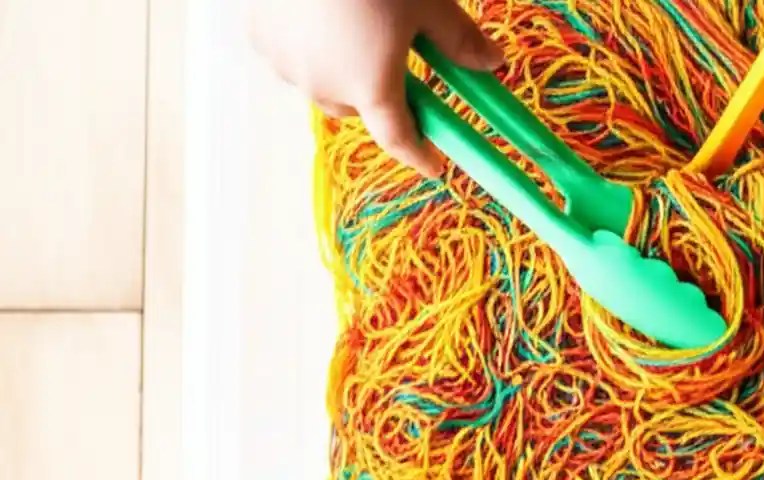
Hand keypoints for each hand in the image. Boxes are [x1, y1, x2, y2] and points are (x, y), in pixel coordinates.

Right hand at [250, 0, 502, 176]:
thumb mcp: (426, 3)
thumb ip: (458, 39)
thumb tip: (492, 63)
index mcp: (370, 87)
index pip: (398, 139)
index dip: (418, 155)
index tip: (434, 166)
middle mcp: (323, 86)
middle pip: (357, 108)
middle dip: (378, 95)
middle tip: (396, 65)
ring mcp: (284, 63)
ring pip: (320, 82)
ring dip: (340, 70)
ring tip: (355, 30)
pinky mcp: (258, 35)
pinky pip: (290, 55)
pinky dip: (309, 45)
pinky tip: (322, 13)